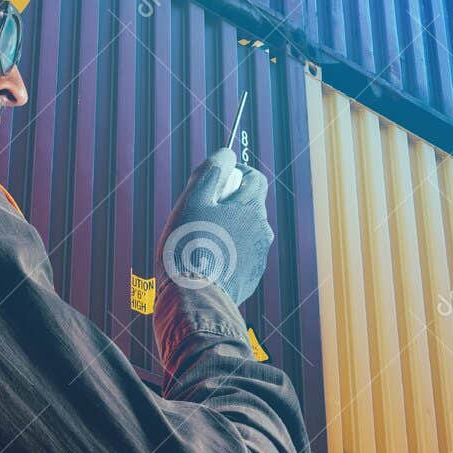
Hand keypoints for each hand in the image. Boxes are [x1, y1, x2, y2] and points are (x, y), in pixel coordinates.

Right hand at [157, 148, 273, 306]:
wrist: (193, 299)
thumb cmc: (189, 246)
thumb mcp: (194, 200)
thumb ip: (212, 171)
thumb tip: (226, 154)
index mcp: (252, 208)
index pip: (254, 177)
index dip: (234, 173)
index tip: (215, 181)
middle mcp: (262, 230)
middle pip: (248, 204)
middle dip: (227, 203)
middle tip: (199, 213)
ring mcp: (259, 255)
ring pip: (243, 230)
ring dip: (226, 228)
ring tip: (198, 240)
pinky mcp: (251, 276)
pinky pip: (240, 254)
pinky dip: (226, 251)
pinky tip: (205, 261)